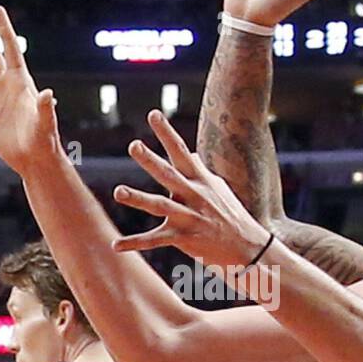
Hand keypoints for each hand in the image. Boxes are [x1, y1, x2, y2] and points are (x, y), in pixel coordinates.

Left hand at [114, 111, 271, 270]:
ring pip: (160, 206)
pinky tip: (115, 245)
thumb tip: (188, 154)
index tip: (153, 114)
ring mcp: (189, 217)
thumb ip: (200, 171)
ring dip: (138, 198)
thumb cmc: (231, 215)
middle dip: (151, 160)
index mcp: (200, 181)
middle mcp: (194, 196)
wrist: (247, 247)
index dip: (166, 133)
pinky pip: (155, 241)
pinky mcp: (184, 239)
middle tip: (134, 145)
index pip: (181, 151)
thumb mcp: (218, 188)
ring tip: (118, 191)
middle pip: (169, 175)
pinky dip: (134, 243)